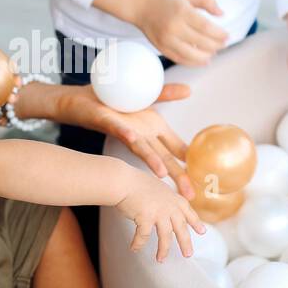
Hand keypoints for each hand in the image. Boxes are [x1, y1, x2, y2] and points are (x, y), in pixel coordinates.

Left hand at [58, 82, 198, 201]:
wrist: (83, 102)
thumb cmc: (115, 103)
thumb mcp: (147, 96)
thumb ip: (167, 94)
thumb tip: (189, 90)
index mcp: (154, 130)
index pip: (176, 150)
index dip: (189, 164)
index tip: (203, 181)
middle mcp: (143, 136)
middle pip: (163, 158)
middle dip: (176, 176)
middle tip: (189, 196)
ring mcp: (127, 132)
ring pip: (142, 149)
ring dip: (152, 161)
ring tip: (163, 173)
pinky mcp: (109, 123)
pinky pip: (119, 129)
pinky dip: (126, 134)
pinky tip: (133, 138)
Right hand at [115, 170, 206, 261]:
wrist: (123, 181)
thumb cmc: (135, 183)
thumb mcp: (157, 188)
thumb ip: (165, 199)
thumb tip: (167, 211)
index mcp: (173, 198)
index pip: (188, 212)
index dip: (195, 222)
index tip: (202, 232)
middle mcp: (169, 206)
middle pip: (181, 228)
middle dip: (185, 243)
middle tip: (188, 254)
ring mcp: (158, 212)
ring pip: (165, 236)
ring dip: (163, 250)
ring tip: (160, 259)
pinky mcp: (145, 218)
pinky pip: (143, 236)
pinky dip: (138, 244)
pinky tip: (134, 248)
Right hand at [135, 0, 227, 64]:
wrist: (142, 7)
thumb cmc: (167, 1)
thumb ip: (207, 1)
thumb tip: (221, 14)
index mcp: (182, 12)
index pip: (206, 27)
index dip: (219, 34)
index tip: (226, 36)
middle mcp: (174, 27)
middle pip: (201, 42)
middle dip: (216, 46)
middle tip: (223, 44)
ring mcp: (167, 39)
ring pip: (191, 54)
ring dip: (206, 56)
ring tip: (213, 53)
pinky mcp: (161, 48)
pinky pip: (180, 59)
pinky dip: (193, 62)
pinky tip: (203, 60)